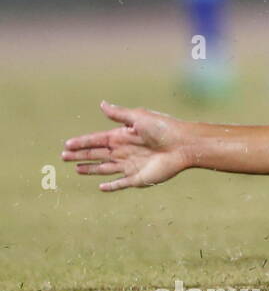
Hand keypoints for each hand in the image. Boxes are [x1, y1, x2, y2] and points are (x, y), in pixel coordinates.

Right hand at [62, 101, 192, 190]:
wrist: (183, 145)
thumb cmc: (163, 128)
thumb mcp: (139, 118)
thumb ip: (119, 114)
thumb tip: (102, 103)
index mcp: (123, 135)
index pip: (97, 140)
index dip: (82, 142)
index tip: (67, 144)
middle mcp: (124, 150)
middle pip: (97, 154)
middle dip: (80, 155)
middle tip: (63, 156)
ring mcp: (130, 165)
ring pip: (105, 169)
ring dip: (91, 169)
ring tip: (77, 169)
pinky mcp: (137, 179)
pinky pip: (120, 184)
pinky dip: (110, 186)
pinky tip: (101, 187)